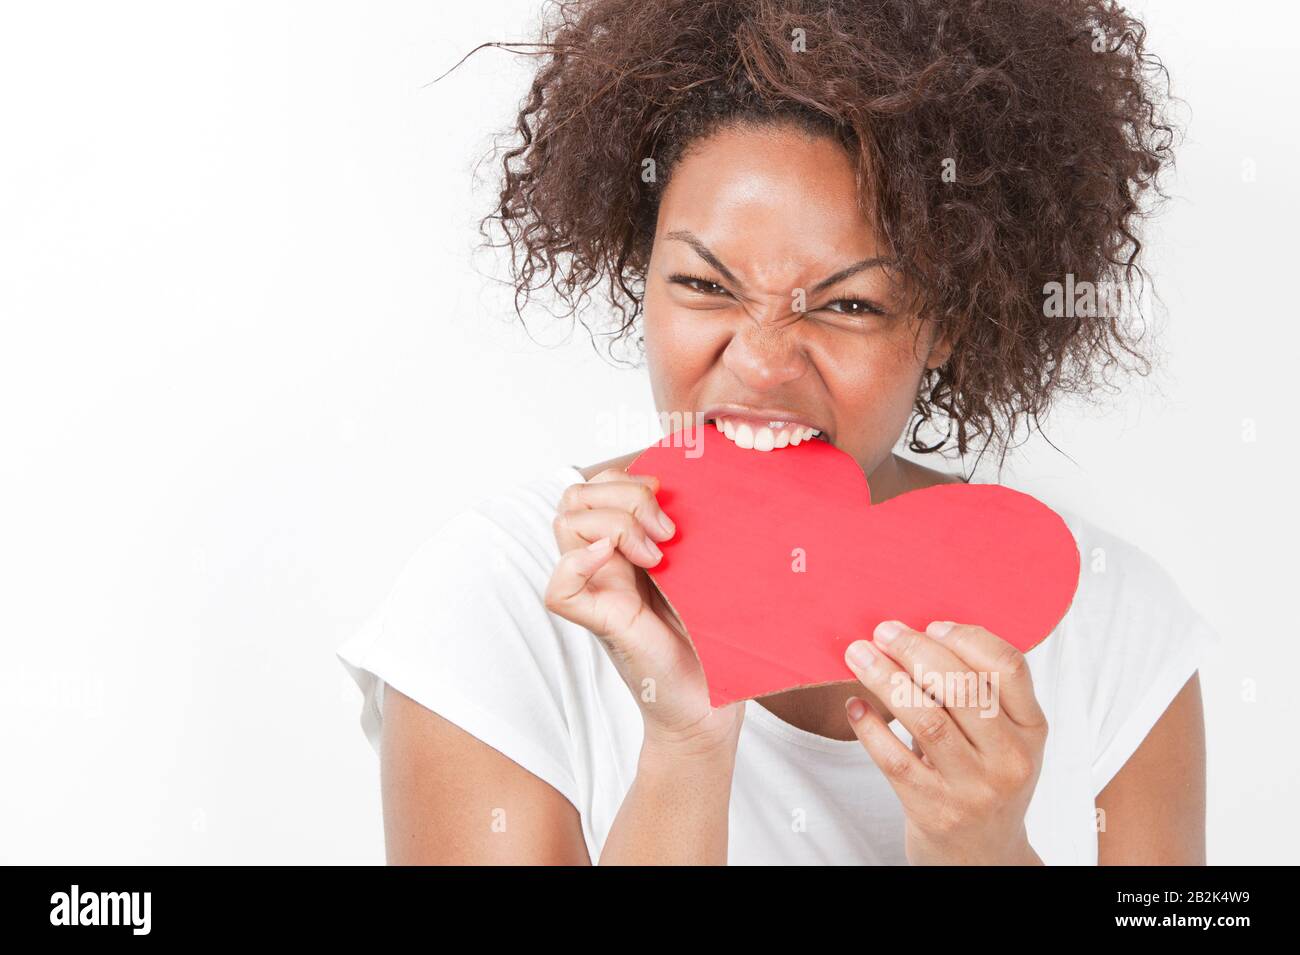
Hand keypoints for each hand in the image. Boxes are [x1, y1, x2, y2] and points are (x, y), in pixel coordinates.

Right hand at [544, 468, 742, 755]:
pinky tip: (612, 561)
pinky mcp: (602, 624)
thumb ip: (695, 533)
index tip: (669, 494)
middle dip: (622, 494)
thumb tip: (703, 487)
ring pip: (565, 524)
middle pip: (576, 496)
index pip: (598, 485)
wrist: (714, 706)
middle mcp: (608, 564)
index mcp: (629, 546)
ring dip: (613, 523)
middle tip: (665, 530)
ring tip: (656, 554)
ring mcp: (601, 591)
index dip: (626, 478)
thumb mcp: (708, 571)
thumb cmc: (714, 641)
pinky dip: (577, 564)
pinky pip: (559, 589)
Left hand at [842, 621, 1046, 864]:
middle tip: (883, 632)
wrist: (985, 860)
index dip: (966, 637)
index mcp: (1032, 730)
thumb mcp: (1003, 740)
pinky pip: (894, 759)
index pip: (1009, 666)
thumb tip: (916, 635)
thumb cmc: (986, 782)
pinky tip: (855, 706)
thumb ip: (978, 694)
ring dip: (885, 679)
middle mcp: (1010, 758)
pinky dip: (869, 727)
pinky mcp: (935, 810)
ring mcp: (974, 788)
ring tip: (858, 655)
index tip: (931, 625)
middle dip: (915, 650)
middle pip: (962, 687)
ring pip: (925, 719)